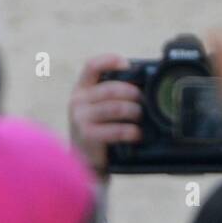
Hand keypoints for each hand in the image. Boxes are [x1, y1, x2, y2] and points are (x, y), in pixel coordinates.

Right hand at [68, 54, 141, 176]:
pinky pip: (116, 129)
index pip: (92, 66)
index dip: (110, 61)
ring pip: (116, 108)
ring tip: (140, 117)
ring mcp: (81, 119)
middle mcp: (77, 101)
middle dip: (133, 93)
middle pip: (111, 88)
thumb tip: (144, 81)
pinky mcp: (87, 136)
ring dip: (134, 112)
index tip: (127, 64)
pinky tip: (137, 134)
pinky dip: (131, 131)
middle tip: (143, 101)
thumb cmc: (98, 130)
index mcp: (81, 90)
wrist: (85, 161)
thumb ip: (112, 94)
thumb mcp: (99, 108)